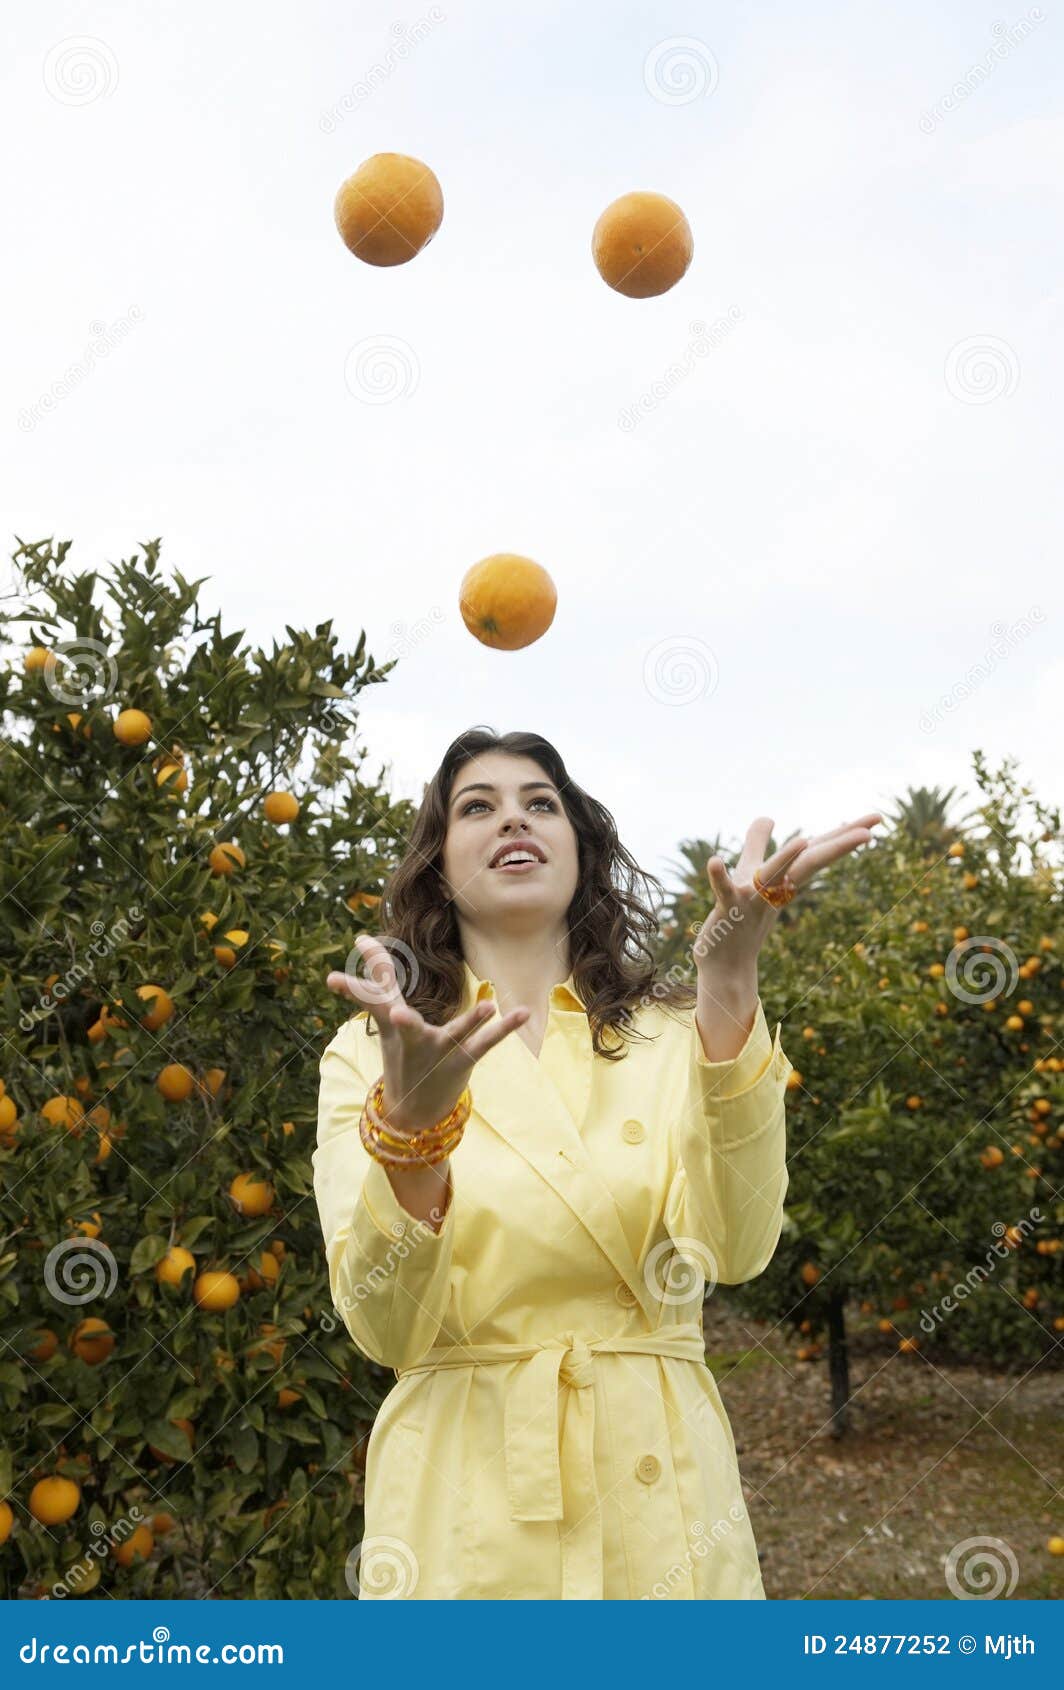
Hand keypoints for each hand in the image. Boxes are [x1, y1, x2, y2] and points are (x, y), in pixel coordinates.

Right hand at [325, 935, 529, 1134]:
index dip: (352, 989)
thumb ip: (380, 978)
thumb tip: (361, 937)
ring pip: (456, 1034)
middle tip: (395, 1013)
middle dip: (402, 1020)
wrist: (415, 1109)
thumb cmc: (402, 1053)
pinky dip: (506, 1028)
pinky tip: (523, 1012)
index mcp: (393, 1025)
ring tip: (489, 1008)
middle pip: (406, 1026)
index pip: (372, 1000)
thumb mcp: (388, 1017)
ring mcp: (441, 1051)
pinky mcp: (464, 1059)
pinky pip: (487, 1042)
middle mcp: (414, 1039)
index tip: (331, 978)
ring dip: (472, 1022)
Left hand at [694, 812, 882, 979]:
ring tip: (803, 839)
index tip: (877, 819)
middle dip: (838, 846)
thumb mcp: (749, 872)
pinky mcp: (727, 911)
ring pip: (771, 877)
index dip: (845, 834)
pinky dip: (719, 877)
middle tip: (870, 832)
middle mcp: (774, 888)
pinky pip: (724, 892)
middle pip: (809, 862)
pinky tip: (714, 861)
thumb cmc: (740, 916)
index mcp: (785, 877)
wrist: (725, 963)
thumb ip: (757, 843)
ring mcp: (752, 900)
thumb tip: (769, 816)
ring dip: (786, 859)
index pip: (818, 851)